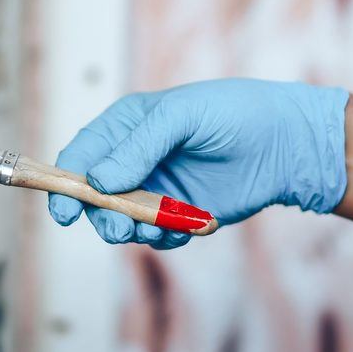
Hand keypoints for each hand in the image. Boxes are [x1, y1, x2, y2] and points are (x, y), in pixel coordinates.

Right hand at [47, 78, 348, 247]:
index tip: (64, 210)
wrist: (289, 145)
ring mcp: (155, 189)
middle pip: (93, 196)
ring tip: (162, 226)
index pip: (81, 155)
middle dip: (101, 216)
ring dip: (134, 230)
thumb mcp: (184, 117)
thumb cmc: (236, 114)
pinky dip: (165, 237)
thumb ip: (139, 147)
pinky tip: (190, 226)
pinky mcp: (178, 215)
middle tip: (120, 229)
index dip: (64, 182)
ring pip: (122, 221)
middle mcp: (134, 160)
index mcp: (126, 126)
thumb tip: (99, 182)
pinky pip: (155, 236)